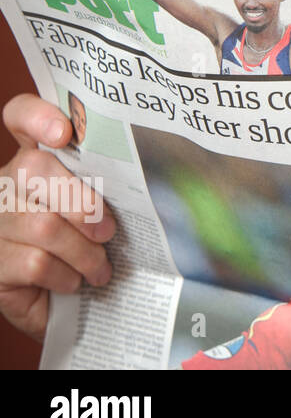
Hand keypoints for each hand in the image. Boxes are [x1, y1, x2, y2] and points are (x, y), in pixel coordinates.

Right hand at [0, 95, 115, 341]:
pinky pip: (35, 262)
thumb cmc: (84, 246)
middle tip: (108, 231)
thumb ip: (107, 188)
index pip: (20, 117)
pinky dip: (66, 275)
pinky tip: (73, 282)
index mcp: (34, 161)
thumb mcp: (98, 211)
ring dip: (83, 252)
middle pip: (35, 168)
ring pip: (43, 224)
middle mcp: (5, 183)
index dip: (37, 116)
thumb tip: (148, 185)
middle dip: (83, 203)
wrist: (53, 302)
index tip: (64, 131)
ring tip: (100, 268)